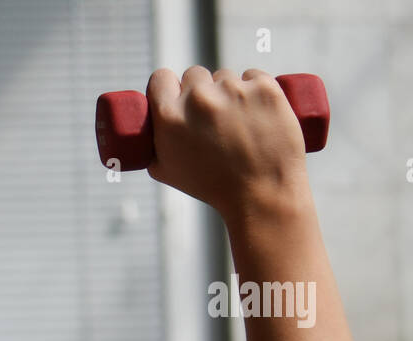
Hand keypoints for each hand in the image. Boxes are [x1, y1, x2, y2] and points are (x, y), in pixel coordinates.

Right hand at [145, 67, 311, 220]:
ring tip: (237, 123)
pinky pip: (254, 76)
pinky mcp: (265, 87)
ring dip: (228, 92)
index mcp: (170, 117)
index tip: (177, 96)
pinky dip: (255, 90)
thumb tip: (147, 126)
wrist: (261, 194)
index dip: (169, 87)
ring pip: (225, 76)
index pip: (161, 78)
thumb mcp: (165, 170)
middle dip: (200, 91)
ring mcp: (234, 90)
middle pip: (194, 74)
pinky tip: (257, 113)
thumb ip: (152, 143)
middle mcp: (199, 99)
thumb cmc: (212, 185)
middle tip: (211, 117)